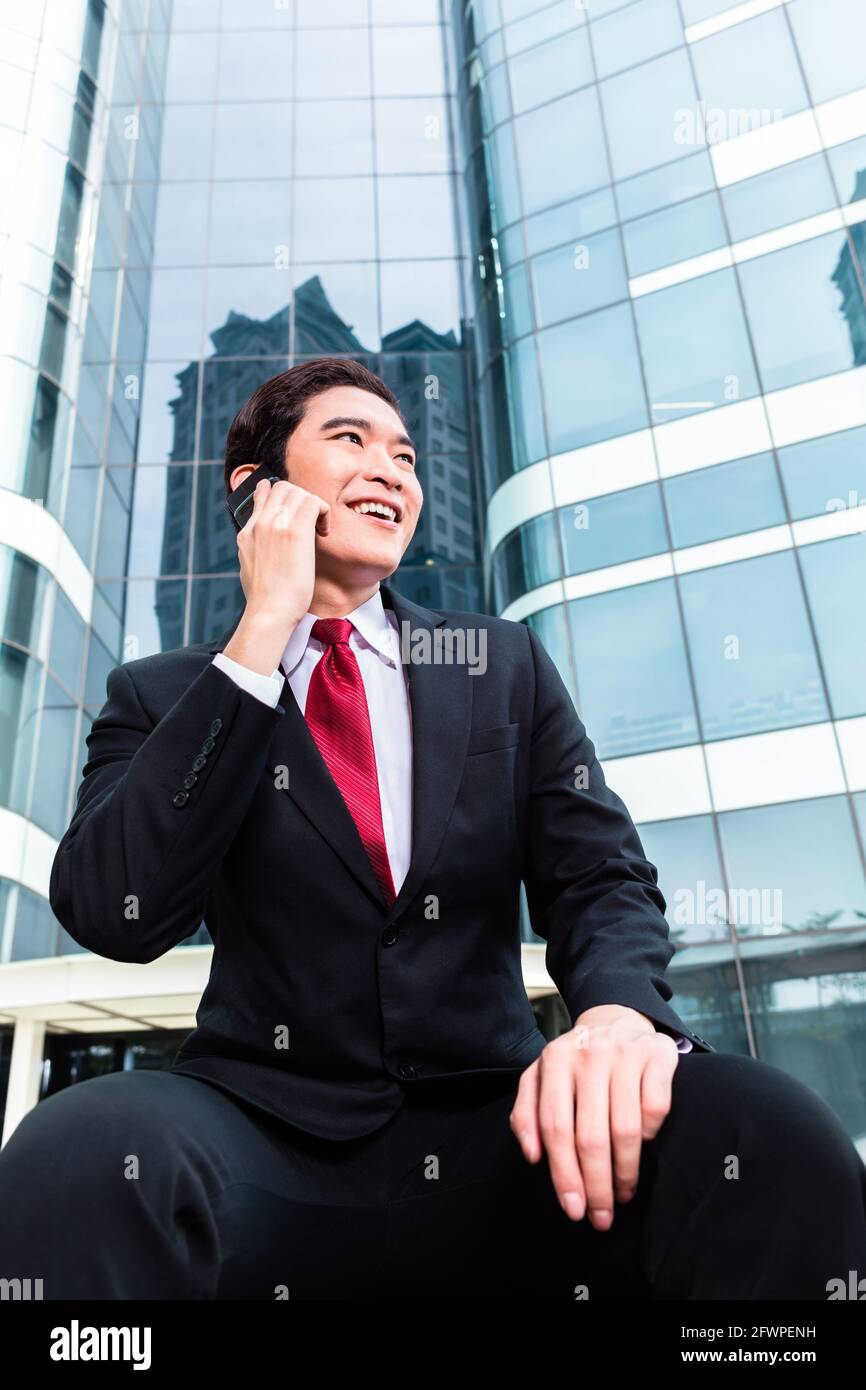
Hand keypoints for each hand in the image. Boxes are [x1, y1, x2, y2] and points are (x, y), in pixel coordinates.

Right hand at [225, 478, 329, 674]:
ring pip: (296, 490)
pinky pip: (314, 502)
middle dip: (300, 498)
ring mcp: (275, 524)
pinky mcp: (295, 530)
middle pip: (281, 486)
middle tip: (311, 522)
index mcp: (247, 532)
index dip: (281, 496)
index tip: (294, 510)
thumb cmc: (265, 600)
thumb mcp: (251, 569)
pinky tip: (323, 533)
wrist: (268, 613)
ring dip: (312, 505)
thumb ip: (256, 551)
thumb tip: (262, 552)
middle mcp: (259, 523)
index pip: (262, 494)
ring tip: (318, 529)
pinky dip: (323, 512)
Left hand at [508, 1004, 679, 1229]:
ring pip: (626, 1130)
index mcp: (554, 1061)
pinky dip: (650, 1135)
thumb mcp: (541, 1079)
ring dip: (625, 1172)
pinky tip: (644, 1145)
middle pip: (590, 1136)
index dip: (563, 1174)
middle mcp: (588, 1054)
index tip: (573, 1209)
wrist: (617, 1019)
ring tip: (623, 1193)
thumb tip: (532, 1155)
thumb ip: (527, 1114)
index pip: (555, 1127)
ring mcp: (624, 1053)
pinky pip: (656, 1110)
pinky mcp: (657, 1056)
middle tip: (602, 1216)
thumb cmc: (576, 1064)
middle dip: (596, 1185)